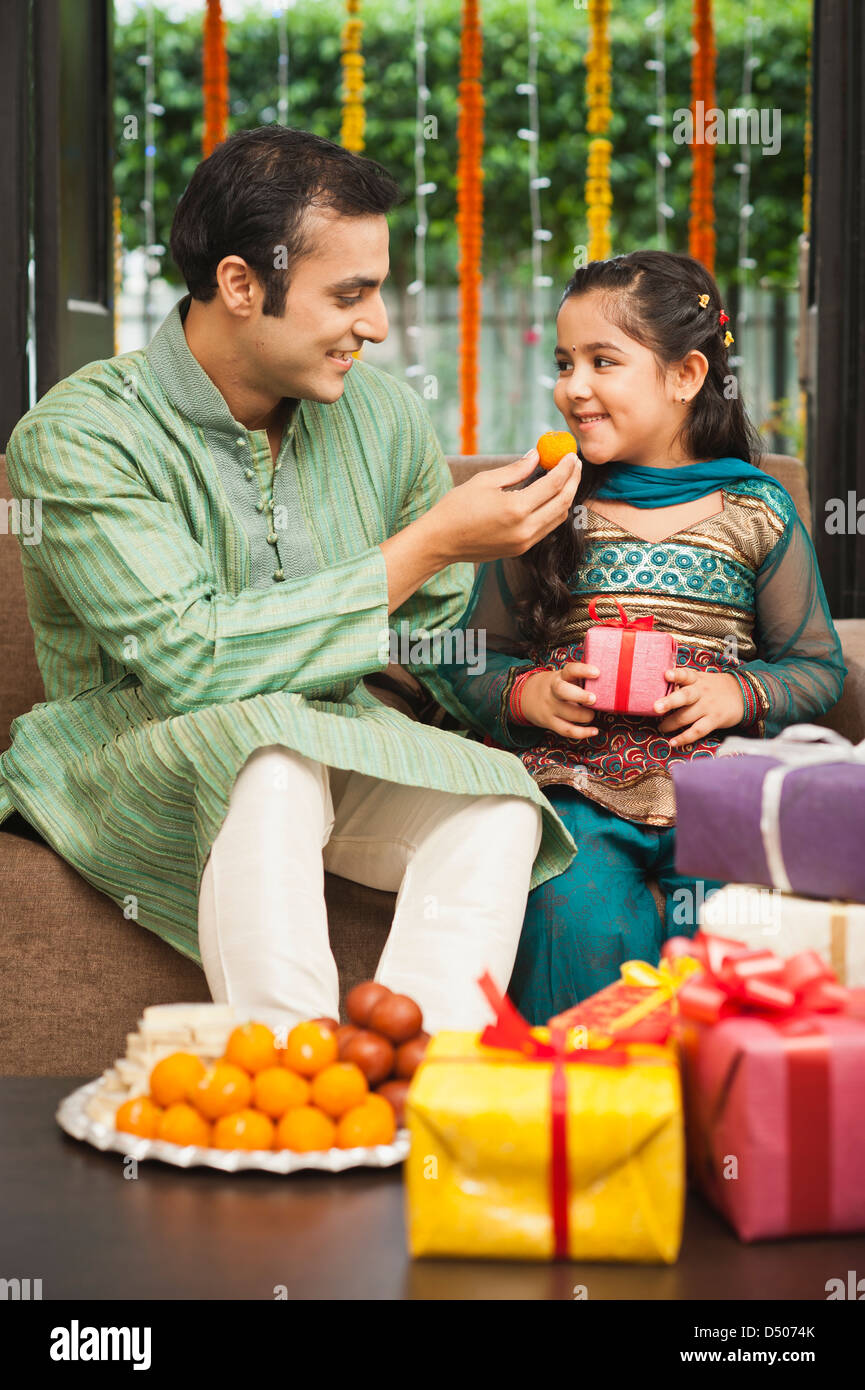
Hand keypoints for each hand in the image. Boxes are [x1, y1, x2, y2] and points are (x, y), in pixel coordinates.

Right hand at [425, 448, 580, 564]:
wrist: (440, 541)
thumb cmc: (457, 507)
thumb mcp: (485, 480)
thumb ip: (516, 469)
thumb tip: (537, 455)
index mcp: (516, 508)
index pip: (553, 484)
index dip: (566, 467)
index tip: (570, 454)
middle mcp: (525, 529)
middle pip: (563, 502)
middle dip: (572, 480)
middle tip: (574, 463)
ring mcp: (524, 542)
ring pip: (558, 518)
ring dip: (565, 496)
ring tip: (565, 477)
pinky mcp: (520, 550)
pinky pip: (546, 528)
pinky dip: (553, 510)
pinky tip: (550, 496)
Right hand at [519, 661, 600, 739]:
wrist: (528, 696)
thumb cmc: (558, 686)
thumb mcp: (564, 677)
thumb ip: (581, 676)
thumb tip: (612, 675)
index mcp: (560, 676)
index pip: (570, 670)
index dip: (583, 670)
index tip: (597, 672)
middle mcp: (553, 691)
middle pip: (562, 690)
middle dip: (579, 695)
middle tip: (594, 699)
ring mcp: (551, 707)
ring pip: (567, 713)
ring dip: (585, 716)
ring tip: (592, 714)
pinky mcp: (550, 722)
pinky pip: (566, 730)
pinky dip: (582, 733)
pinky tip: (594, 731)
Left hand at [654, 669, 745, 747]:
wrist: (742, 693)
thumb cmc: (712, 687)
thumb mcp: (700, 679)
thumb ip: (682, 683)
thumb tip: (656, 690)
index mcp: (696, 679)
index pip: (685, 674)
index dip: (676, 674)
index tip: (666, 674)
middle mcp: (701, 692)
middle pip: (685, 696)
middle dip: (670, 702)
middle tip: (656, 707)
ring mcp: (708, 706)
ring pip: (687, 716)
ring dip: (670, 724)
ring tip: (660, 728)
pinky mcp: (714, 720)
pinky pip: (697, 730)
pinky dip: (684, 738)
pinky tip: (673, 742)